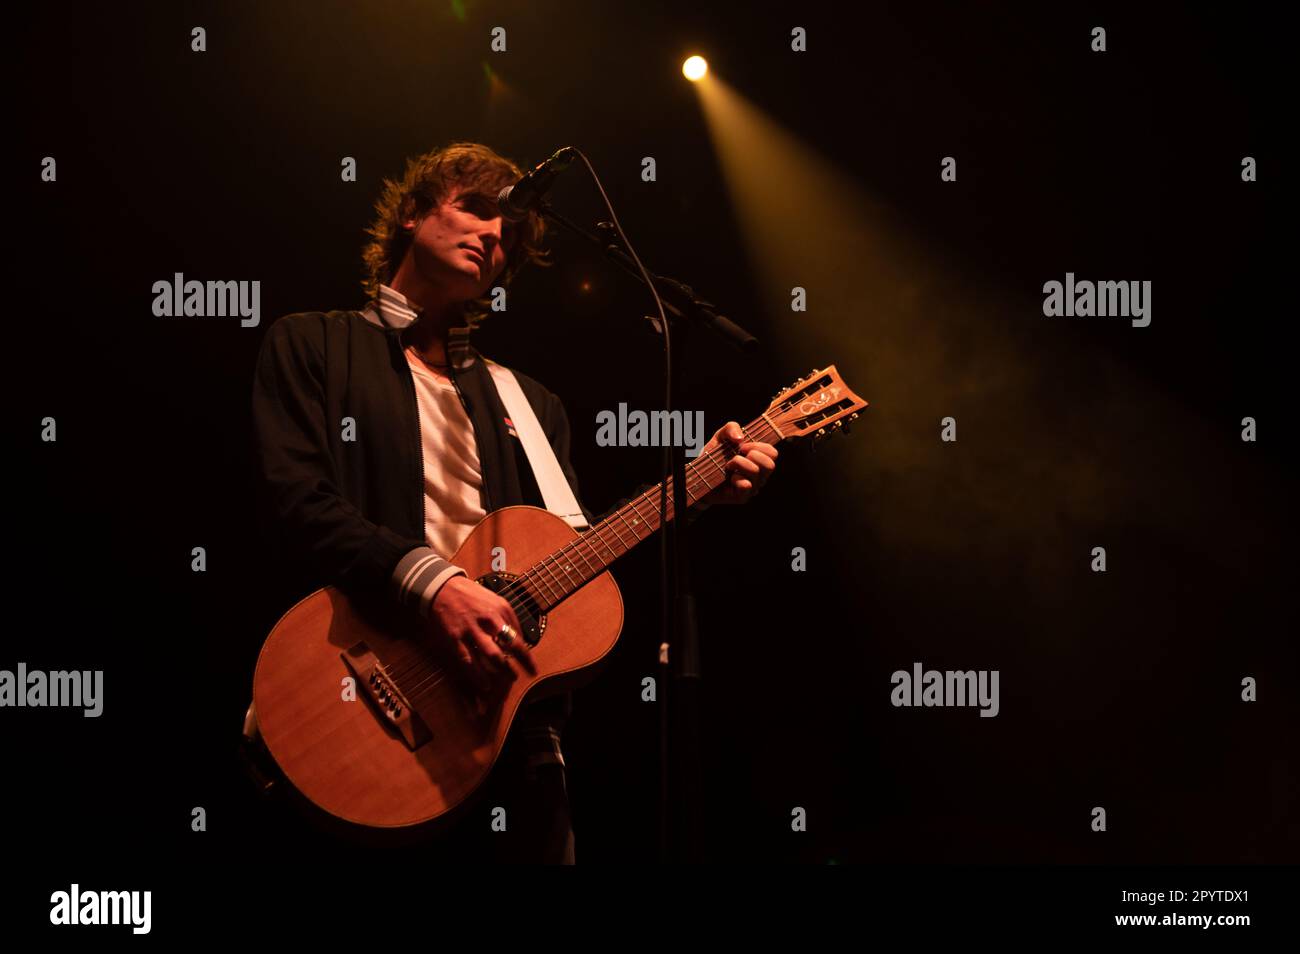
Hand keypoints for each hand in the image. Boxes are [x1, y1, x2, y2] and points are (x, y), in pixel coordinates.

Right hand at [429, 575, 536, 692]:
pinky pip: (469, 660)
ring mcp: (471, 630)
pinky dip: (478, 675)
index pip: (518, 638)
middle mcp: (488, 620)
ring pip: (490, 656)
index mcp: (500, 610)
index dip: (527, 658)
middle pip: (506, 648)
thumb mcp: (497, 601)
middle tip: (516, 677)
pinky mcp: (456, 638)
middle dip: (514, 665)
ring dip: (500, 671)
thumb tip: (520, 641)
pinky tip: (484, 684)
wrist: (444, 588)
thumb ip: (510, 620)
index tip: (533, 670)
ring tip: (504, 681)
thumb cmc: (473, 596)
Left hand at [699, 421, 777, 505]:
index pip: (773, 453)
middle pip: (770, 464)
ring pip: (755, 471)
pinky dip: (736, 478)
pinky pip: (746, 485)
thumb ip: (731, 427)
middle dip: (751, 455)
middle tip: (736, 456)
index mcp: (759, 462)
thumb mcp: (721, 436)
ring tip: (728, 466)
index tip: (742, 447)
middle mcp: (760, 476)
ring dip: (738, 463)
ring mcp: (753, 488)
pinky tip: (729, 479)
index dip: (759, 446)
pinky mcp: (743, 497)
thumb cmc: (714, 457)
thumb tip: (740, 438)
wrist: (699, 476)